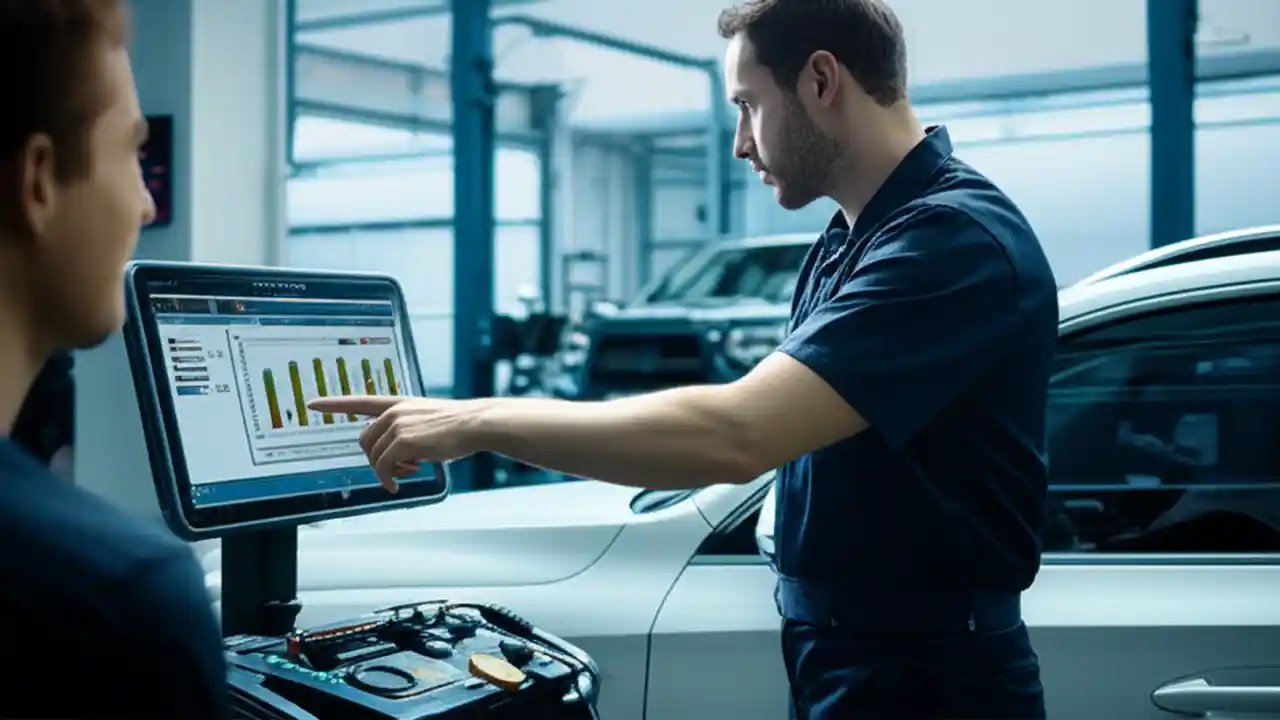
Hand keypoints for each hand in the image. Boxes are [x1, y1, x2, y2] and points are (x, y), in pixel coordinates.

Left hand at [307, 395, 486, 491]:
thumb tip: (396, 455)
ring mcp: (397, 425)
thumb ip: (406, 429)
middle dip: (376, 458)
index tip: (312, 404)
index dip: (334, 403)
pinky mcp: (403, 442)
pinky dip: (388, 479)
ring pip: (373, 456)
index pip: (359, 401)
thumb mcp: (426, 419)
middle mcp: (393, 412)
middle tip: (400, 468)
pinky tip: (397, 484)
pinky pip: (384, 467)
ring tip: (409, 471)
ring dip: (386, 470)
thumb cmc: (458, 425)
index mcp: (398, 404)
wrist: (474, 424)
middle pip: (364, 440)